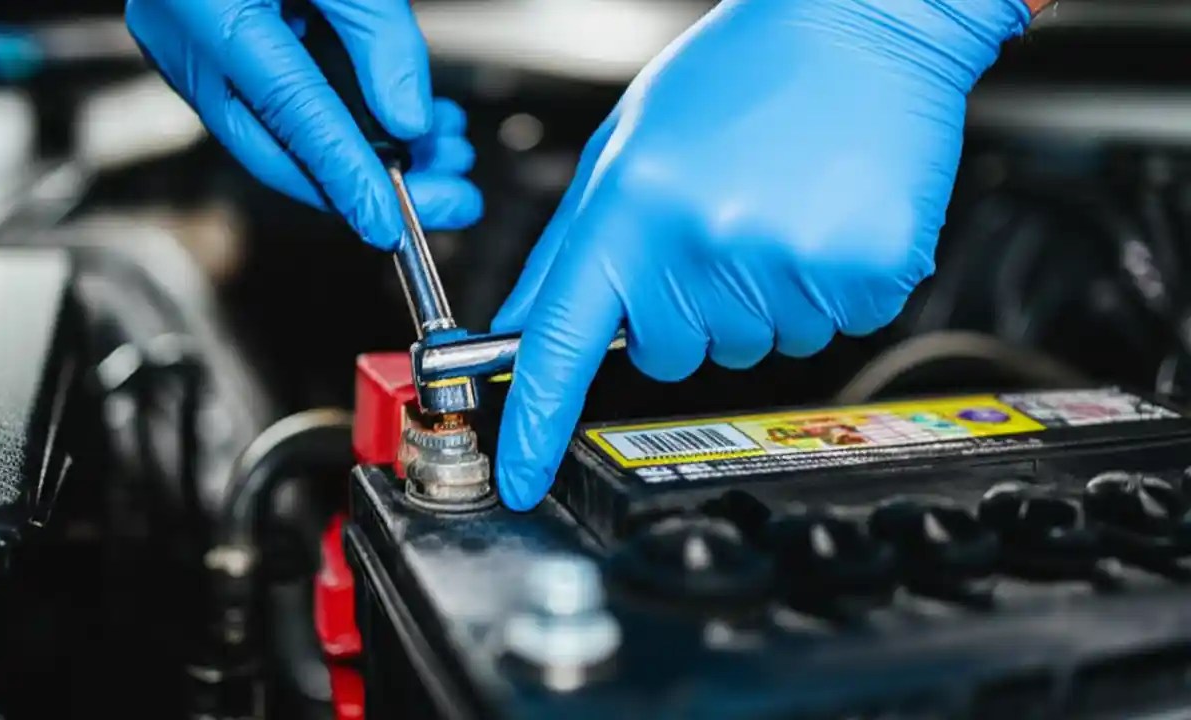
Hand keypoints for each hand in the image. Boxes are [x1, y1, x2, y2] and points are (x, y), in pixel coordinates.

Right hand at [126, 0, 481, 248]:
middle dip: (370, 181)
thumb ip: (375, 32)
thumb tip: (406, 117)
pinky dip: (335, 119)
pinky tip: (397, 121)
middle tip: (449, 192)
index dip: (349, 178)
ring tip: (443, 149)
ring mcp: (185, 46)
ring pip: (281, 133)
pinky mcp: (203, 43)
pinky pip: (272, 102)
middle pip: (280, 148)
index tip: (391, 223)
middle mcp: (185, 39)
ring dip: (363, 150)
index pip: (294, 116)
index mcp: (211, 9)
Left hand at [491, 0, 1030, 510]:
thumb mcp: (628, 146)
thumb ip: (571, 247)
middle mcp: (704, 245)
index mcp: (632, 208)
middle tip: (716, 227)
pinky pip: (826, 329)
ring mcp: (787, 266)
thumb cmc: (746, 73)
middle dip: (685, 311)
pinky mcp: (864, 276)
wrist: (868, 25)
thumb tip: (526, 325)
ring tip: (777, 207)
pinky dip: (823, 291)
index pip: (563, 342)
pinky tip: (822, 221)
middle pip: (670, 357)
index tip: (521, 477)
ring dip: (758, 298)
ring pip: (752, 348)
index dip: (536, 423)